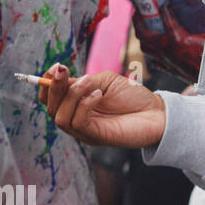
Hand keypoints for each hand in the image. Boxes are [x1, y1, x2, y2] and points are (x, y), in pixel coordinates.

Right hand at [37, 63, 166, 148]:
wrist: (157, 113)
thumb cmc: (132, 96)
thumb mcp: (103, 81)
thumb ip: (82, 81)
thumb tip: (60, 78)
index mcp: (74, 104)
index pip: (49, 98)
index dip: (46, 83)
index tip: (55, 67)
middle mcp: (75, 118)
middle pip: (50, 107)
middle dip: (53, 87)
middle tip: (61, 70)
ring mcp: (84, 130)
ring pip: (60, 116)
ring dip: (71, 95)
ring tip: (89, 84)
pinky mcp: (95, 137)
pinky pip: (78, 122)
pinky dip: (83, 105)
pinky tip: (98, 95)